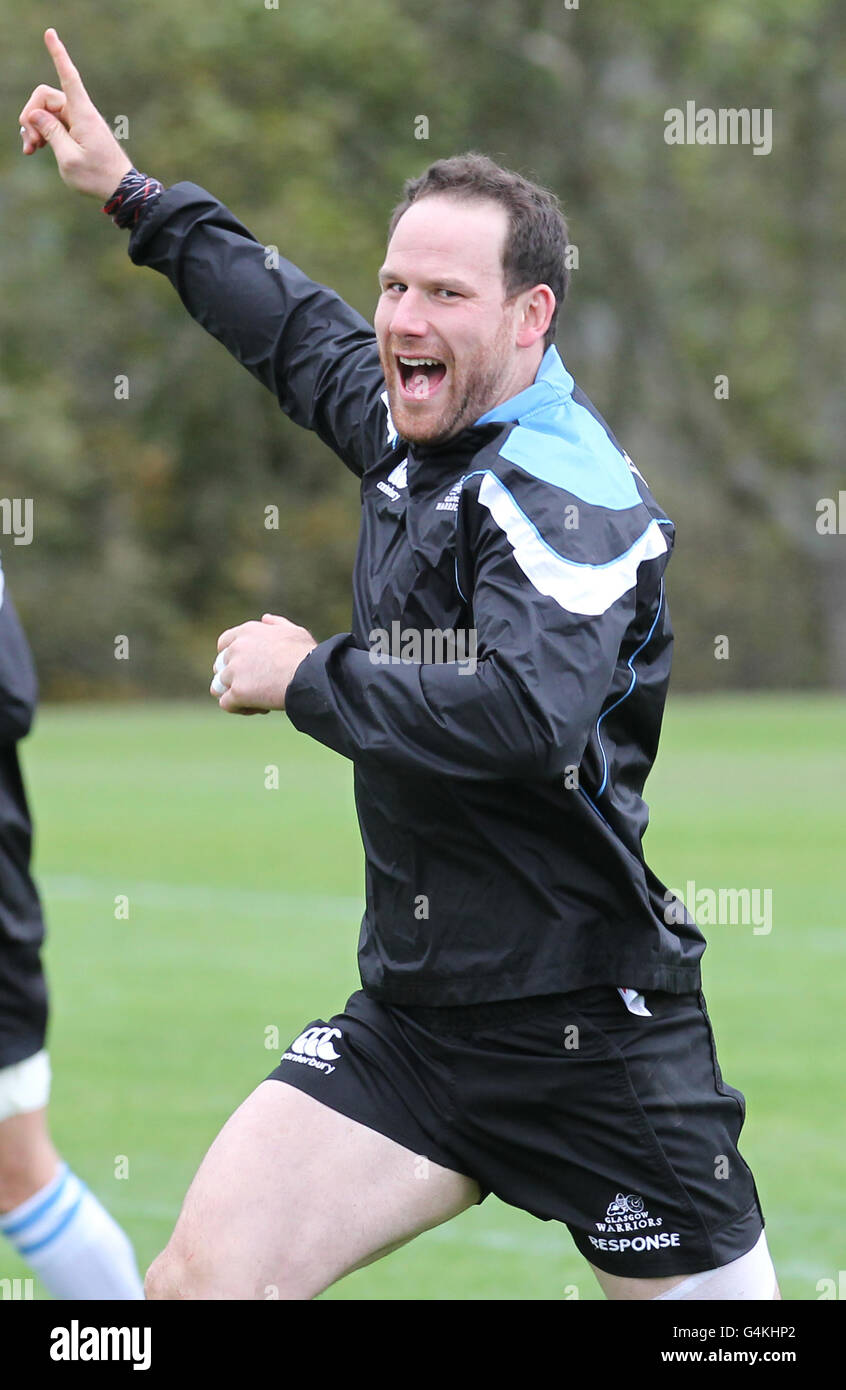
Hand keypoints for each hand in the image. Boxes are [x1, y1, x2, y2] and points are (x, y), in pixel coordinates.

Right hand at [18, 28, 132, 199]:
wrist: (121, 191)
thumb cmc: (97, 177)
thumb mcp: (68, 158)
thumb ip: (49, 132)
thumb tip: (35, 113)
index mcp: (82, 114)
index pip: (68, 76)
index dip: (58, 54)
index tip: (50, 33)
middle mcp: (81, 113)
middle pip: (45, 98)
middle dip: (30, 116)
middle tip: (29, 144)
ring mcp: (79, 121)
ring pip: (46, 112)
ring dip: (34, 128)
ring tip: (30, 150)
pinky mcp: (77, 131)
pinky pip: (54, 123)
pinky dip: (43, 133)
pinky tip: (36, 148)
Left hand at [210, 614, 317, 714]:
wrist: (311, 676)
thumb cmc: (307, 655)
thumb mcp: (294, 632)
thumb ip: (276, 624)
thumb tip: (265, 619)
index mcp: (247, 631)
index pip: (224, 644)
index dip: (232, 658)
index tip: (246, 669)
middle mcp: (236, 648)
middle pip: (221, 667)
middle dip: (235, 678)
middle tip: (258, 687)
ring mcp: (234, 670)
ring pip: (221, 686)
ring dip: (237, 694)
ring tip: (260, 700)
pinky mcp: (238, 691)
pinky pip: (227, 704)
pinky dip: (240, 708)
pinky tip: (260, 709)